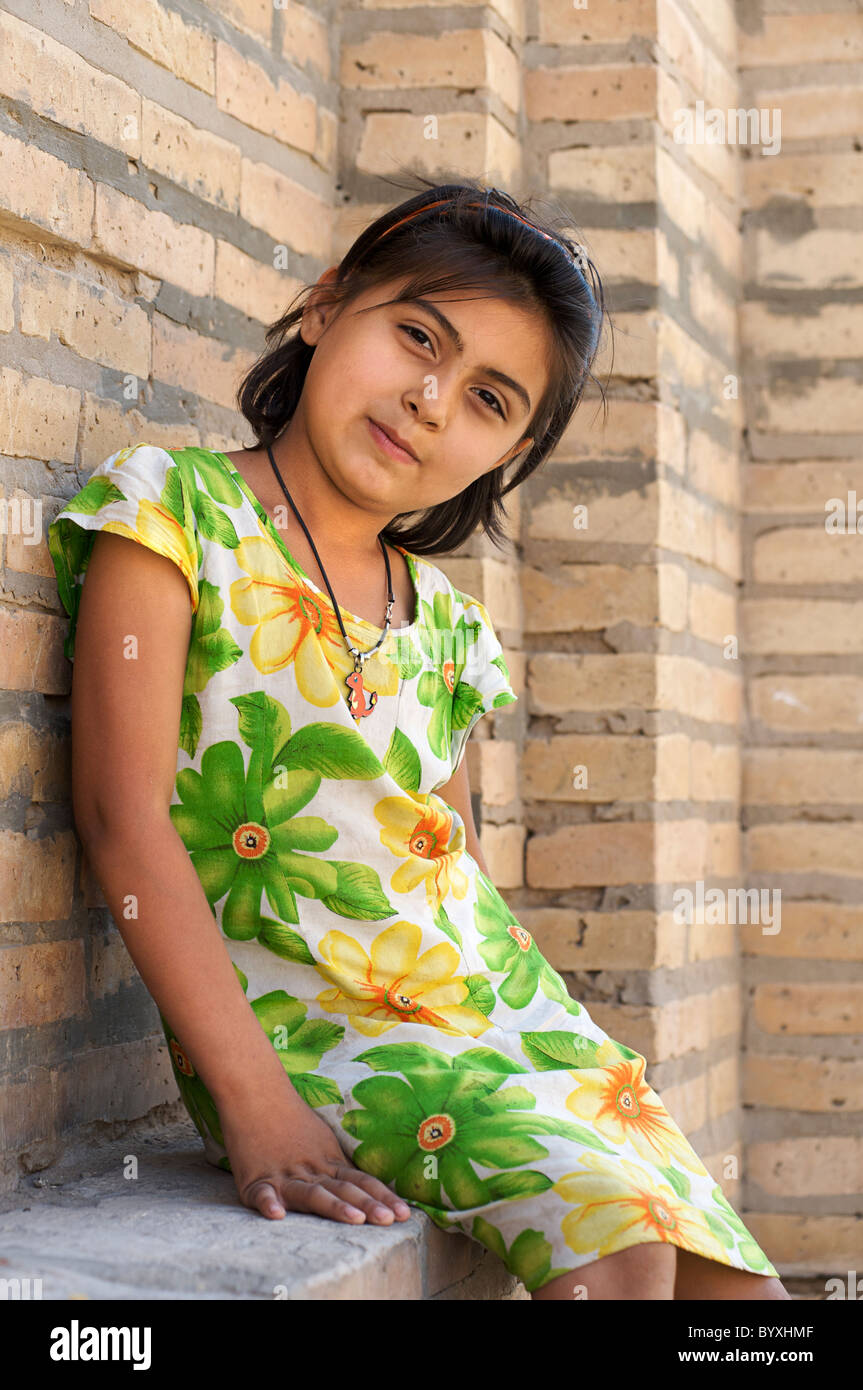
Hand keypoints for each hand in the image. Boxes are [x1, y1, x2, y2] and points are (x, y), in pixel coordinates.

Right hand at [218, 1082, 412, 1225]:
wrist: (256, 1093)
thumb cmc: (290, 1121)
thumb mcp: (322, 1143)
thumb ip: (340, 1169)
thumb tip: (369, 1188)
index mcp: (328, 1163)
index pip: (361, 1182)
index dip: (383, 1197)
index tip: (405, 1214)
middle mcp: (311, 1170)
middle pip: (344, 1190)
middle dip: (368, 1206)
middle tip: (389, 1221)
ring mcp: (284, 1175)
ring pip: (311, 1194)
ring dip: (333, 1207)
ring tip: (354, 1220)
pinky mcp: (255, 1180)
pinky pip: (261, 1194)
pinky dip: (268, 1203)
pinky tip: (276, 1214)